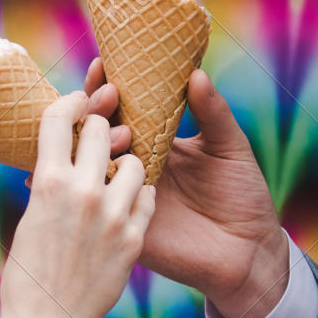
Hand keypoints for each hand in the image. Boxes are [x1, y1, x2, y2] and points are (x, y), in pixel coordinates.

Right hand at [2, 87, 155, 317]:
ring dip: (126, 163)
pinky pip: (147, 197)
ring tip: (117, 177)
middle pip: (102, 129)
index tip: (79, 100)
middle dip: (102, 128)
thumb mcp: (29, 221)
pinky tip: (129, 205)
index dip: (71, 102)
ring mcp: (113, 214)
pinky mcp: (134, 238)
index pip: (61, 118)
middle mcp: (83, 191)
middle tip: (102, 136)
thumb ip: (48, 186)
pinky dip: (139, 196)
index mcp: (48, 182)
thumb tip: (56, 162)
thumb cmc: (28, 275)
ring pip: (134, 161)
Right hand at [84, 57, 289, 317]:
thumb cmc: (243, 196)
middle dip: (95, 110)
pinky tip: (69, 171)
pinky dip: (78, 187)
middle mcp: (134, 164)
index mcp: (155, 142)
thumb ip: (212, 112)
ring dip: (91, 144)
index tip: (104, 66)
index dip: (108, 87)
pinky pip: (94, 202)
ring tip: (108, 133)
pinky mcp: (123, 223)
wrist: (248, 251)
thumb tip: (195, 73)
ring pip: (89, 164)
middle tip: (106, 96)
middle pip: (98, 132)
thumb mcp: (229, 148)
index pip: (123, 109)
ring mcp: (125, 194)